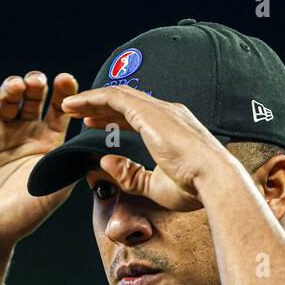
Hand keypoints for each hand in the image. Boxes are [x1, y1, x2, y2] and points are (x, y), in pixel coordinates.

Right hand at [0, 71, 79, 250]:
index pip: (59, 109)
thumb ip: (75, 163)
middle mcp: (23, 134)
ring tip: (17, 88)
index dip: (64, 92)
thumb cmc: (23, 215)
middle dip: (36, 84)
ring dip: (12, 86)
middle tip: (39, 82)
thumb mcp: (57, 188)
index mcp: (47, 143)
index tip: (67, 80)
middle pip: (32, 97)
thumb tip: (102, 142)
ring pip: (6, 98)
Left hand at [60, 87, 237, 210]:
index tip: (95, 124)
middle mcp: (167, 113)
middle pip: (126, 102)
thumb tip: (104, 163)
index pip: (138, 116)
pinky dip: (92, 99)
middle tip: (78, 112)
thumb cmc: (194, 188)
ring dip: (91, 99)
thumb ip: (131, 175)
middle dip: (100, 105)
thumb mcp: (156, 185)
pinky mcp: (149, 112)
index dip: (114, 119)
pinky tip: (75, 105)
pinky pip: (114, 98)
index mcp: (173, 129)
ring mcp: (159, 110)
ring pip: (117, 96)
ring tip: (70, 105)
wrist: (214, 180)